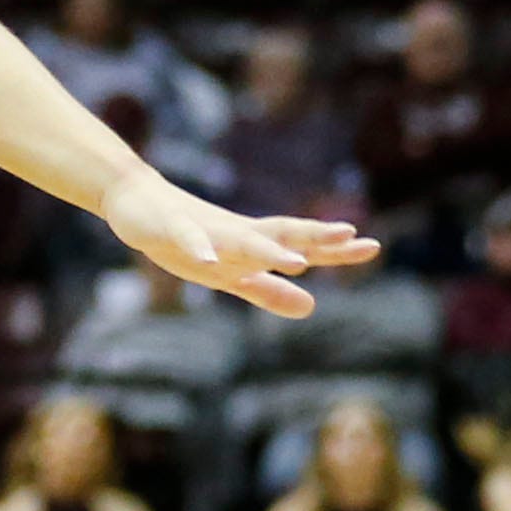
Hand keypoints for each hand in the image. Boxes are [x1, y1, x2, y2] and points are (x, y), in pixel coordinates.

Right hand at [102, 171, 379, 317]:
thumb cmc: (189, 239)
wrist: (138, 202)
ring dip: (267, 250)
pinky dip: (199, 249)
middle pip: (282, 233)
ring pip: (241, 239)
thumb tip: (311, 307)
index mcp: (252, 244)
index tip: (372, 247)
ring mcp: (206, 230)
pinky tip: (208, 260)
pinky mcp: (172, 231)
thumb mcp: (230, 275)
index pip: (301, 244)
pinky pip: (188, 241)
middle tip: (351, 236)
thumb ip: (268, 291)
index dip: (334, 248)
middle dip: (315, 237)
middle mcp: (237, 233)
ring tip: (296, 261)